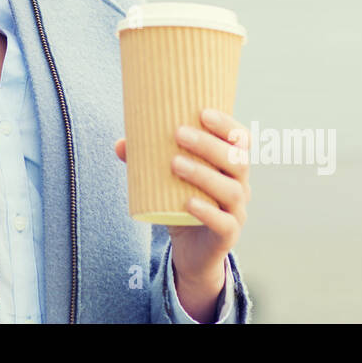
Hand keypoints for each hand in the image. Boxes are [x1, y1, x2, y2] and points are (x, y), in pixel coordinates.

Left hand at [114, 108, 250, 317]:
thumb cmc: (181, 203)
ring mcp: (237, 211)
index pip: (241, 139)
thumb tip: (120, 143)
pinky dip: (207, 212)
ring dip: (203, 174)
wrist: (191, 250)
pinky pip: (224, 223)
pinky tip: (188, 203)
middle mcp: (240, 185)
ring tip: (175, 163)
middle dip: (208, 144)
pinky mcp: (228, 235)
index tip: (202, 112)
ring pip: (231, 190)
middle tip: (178, 133)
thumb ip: (146, 162)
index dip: (227, 125)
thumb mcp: (166, 180)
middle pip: (237, 161)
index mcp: (230, 166)